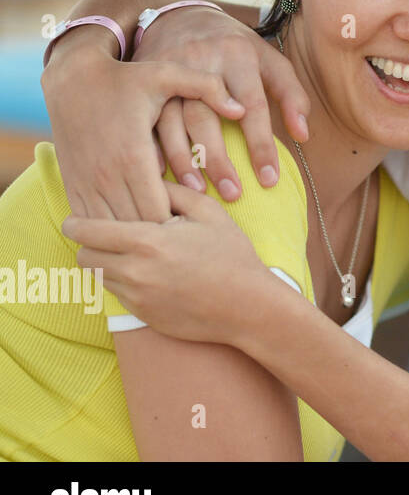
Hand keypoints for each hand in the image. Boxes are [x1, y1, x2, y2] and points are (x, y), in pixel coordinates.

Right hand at [42, 38, 246, 221]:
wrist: (73, 78)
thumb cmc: (126, 78)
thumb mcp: (167, 74)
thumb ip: (207, 87)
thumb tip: (241, 109)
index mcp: (134, 154)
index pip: (160, 209)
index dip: (180, 225)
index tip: (200, 225)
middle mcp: (107, 173)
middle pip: (137, 224)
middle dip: (162, 236)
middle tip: (186, 238)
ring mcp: (87, 181)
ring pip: (111, 227)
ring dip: (136, 235)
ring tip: (163, 238)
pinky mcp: (72, 183)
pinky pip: (89, 220)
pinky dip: (110, 229)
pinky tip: (133, 229)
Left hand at [64, 181, 281, 345]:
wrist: (247, 305)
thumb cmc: (232, 255)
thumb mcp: (209, 213)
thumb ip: (174, 192)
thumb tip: (148, 179)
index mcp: (148, 242)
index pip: (88, 232)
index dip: (76, 224)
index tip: (75, 219)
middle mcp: (135, 272)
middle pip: (84, 256)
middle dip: (88, 244)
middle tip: (103, 236)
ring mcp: (137, 297)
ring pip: (98, 277)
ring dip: (106, 263)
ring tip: (129, 253)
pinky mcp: (141, 315)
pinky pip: (116, 294)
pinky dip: (124, 282)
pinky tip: (148, 273)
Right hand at [133, 6, 310, 203]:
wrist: (183, 17)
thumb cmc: (236, 48)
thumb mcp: (270, 61)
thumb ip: (291, 95)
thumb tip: (304, 135)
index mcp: (237, 56)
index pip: (252, 107)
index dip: (261, 145)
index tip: (269, 180)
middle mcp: (201, 63)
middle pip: (207, 117)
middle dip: (219, 159)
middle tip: (233, 194)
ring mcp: (167, 71)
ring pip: (171, 121)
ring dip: (184, 159)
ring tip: (198, 192)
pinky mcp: (145, 81)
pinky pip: (146, 119)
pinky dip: (153, 148)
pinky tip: (160, 174)